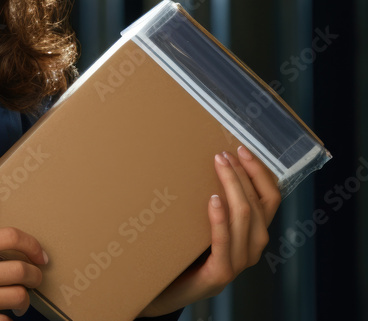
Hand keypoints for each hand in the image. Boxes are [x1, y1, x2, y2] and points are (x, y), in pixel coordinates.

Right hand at [0, 188, 48, 320]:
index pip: (10, 239)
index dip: (32, 244)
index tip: (38, 251)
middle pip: (20, 273)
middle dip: (35, 272)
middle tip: (35, 271)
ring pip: (15, 300)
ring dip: (24, 296)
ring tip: (20, 291)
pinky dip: (5, 318)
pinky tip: (1, 310)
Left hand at [137, 145, 281, 316]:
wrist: (168, 288)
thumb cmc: (186, 249)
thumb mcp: (205, 221)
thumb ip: (214, 199)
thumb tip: (208, 159)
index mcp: (254, 234)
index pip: (270, 199)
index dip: (260, 172)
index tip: (241, 148)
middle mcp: (253, 248)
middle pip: (258, 204)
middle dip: (242, 174)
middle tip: (223, 153)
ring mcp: (239, 262)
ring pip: (245, 217)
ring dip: (233, 186)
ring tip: (219, 165)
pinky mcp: (220, 273)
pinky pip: (224, 241)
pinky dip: (220, 218)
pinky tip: (212, 200)